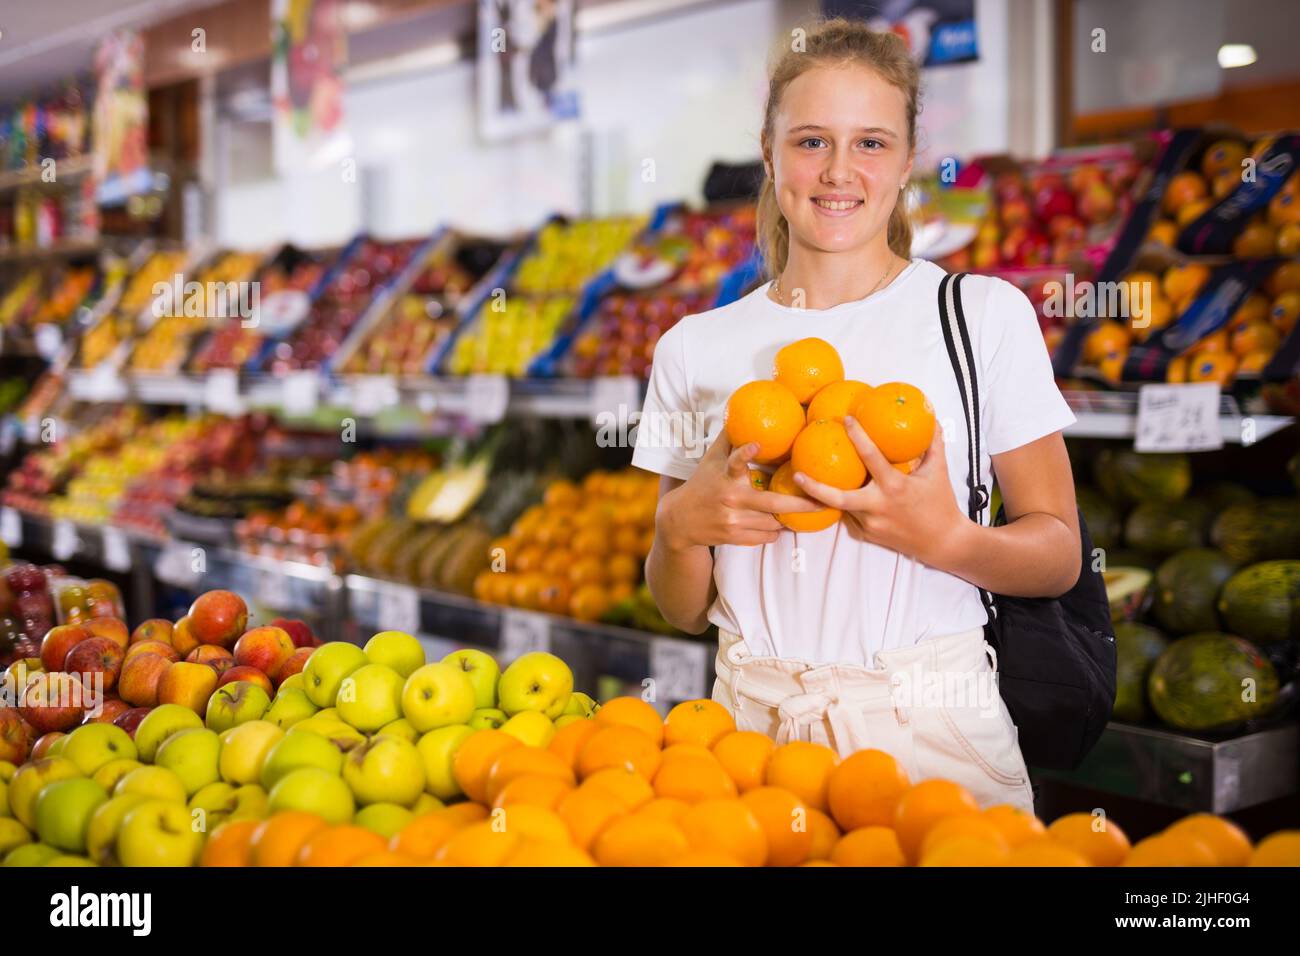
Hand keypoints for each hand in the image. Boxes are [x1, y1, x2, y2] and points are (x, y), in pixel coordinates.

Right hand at [657, 434, 823, 549]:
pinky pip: (766, 537)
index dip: (745, 453)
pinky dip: (774, 532)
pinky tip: (777, 526)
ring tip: (799, 512)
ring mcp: (733, 521)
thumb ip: (729, 439)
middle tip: (824, 501)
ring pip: (773, 523)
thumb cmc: (701, 484)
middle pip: (772, 503)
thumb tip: (740, 411)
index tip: (757, 444)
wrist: (679, 520)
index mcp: (725, 476)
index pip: (734, 462)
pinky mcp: (734, 537)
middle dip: (801, 503)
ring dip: (787, 518)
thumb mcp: (710, 459)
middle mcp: (730, 499)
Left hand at [793, 416, 969, 567]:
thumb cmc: (941, 503)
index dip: (858, 436)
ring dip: (827, 495)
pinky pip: (852, 517)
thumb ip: (932, 444)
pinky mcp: (869, 535)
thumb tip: (931, 419)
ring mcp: (871, 523)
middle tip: (797, 473)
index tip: (846, 419)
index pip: (871, 457)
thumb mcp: (938, 471)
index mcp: (894, 486)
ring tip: (806, 483)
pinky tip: (835, 497)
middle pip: (837, 497)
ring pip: (842, 507)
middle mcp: (878, 506)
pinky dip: (847, 506)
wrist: (944, 542)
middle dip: (814, 487)